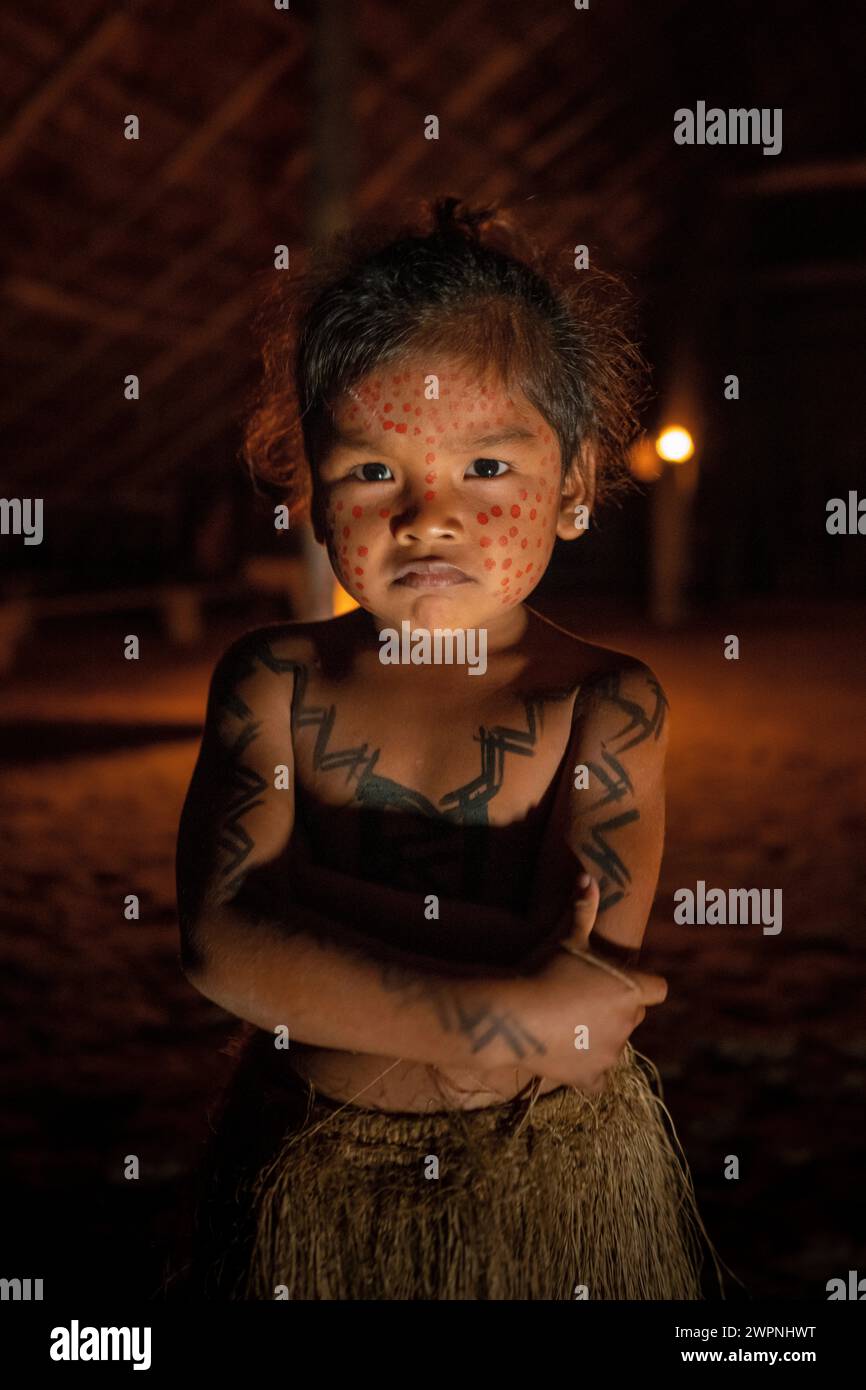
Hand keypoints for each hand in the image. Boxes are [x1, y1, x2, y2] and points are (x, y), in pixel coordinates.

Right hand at [517, 872, 667, 1093]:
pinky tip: (571, 1059)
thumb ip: (582, 909)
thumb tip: (587, 876)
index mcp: (632, 989)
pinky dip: (588, 1072)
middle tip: (586, 998)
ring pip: (617, 1045)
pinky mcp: (591, 1077)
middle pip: (635, 1015)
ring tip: (570, 1024)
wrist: (516, 1013)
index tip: (621, 981)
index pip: (658, 989)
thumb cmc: (545, 968)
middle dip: (619, 1008)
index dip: (642, 984)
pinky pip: (599, 1079)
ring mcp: (611, 1053)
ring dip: (602, 1037)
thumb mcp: (565, 937)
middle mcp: (629, 1023)